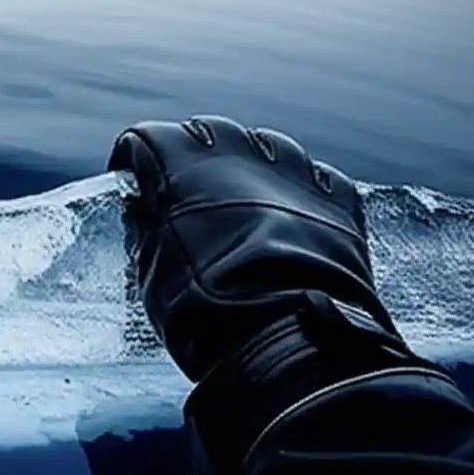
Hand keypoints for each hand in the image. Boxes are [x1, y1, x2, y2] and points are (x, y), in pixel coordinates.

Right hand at [108, 115, 396, 378]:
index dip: (137, 163)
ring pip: (265, 147)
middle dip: (193, 157)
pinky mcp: (336, 196)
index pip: (146, 139)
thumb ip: (147, 230)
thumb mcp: (152, 274)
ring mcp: (292, 169)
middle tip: (188, 193)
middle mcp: (237, 151)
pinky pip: (315, 179)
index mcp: (180, 163)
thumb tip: (145, 214)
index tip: (137, 185)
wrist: (287, 340)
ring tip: (245, 207)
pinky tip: (293, 222)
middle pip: (207, 133)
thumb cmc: (208, 312)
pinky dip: (301, 194)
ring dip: (250, 168)